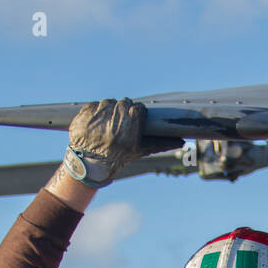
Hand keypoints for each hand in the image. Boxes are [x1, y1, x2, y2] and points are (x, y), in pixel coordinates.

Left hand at [63, 98, 181, 187]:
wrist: (89, 164)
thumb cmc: (118, 158)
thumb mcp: (140, 150)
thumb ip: (160, 143)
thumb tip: (182, 141)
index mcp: (130, 121)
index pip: (138, 108)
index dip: (136, 117)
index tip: (133, 124)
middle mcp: (116, 113)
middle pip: (124, 104)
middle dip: (123, 114)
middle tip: (120, 128)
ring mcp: (99, 111)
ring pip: (109, 103)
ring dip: (109, 112)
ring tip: (106, 128)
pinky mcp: (86, 111)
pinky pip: (94, 105)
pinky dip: (96, 114)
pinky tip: (96, 127)